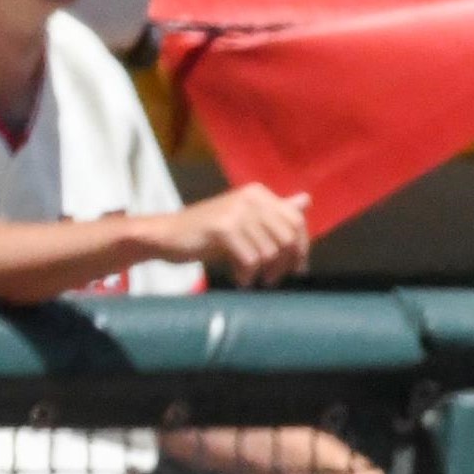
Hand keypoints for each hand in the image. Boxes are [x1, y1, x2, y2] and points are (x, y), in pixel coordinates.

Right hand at [141, 185, 311, 286]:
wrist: (165, 236)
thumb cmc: (205, 232)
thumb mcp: (244, 220)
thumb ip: (274, 212)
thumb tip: (307, 201)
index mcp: (259, 194)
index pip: (296, 221)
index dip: (301, 247)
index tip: (296, 268)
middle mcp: (251, 198)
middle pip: (286, 237)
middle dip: (284, 263)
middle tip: (271, 279)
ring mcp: (236, 212)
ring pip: (269, 250)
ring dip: (264, 272)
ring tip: (253, 279)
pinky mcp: (222, 228)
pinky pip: (250, 259)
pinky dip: (247, 275)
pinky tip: (239, 280)